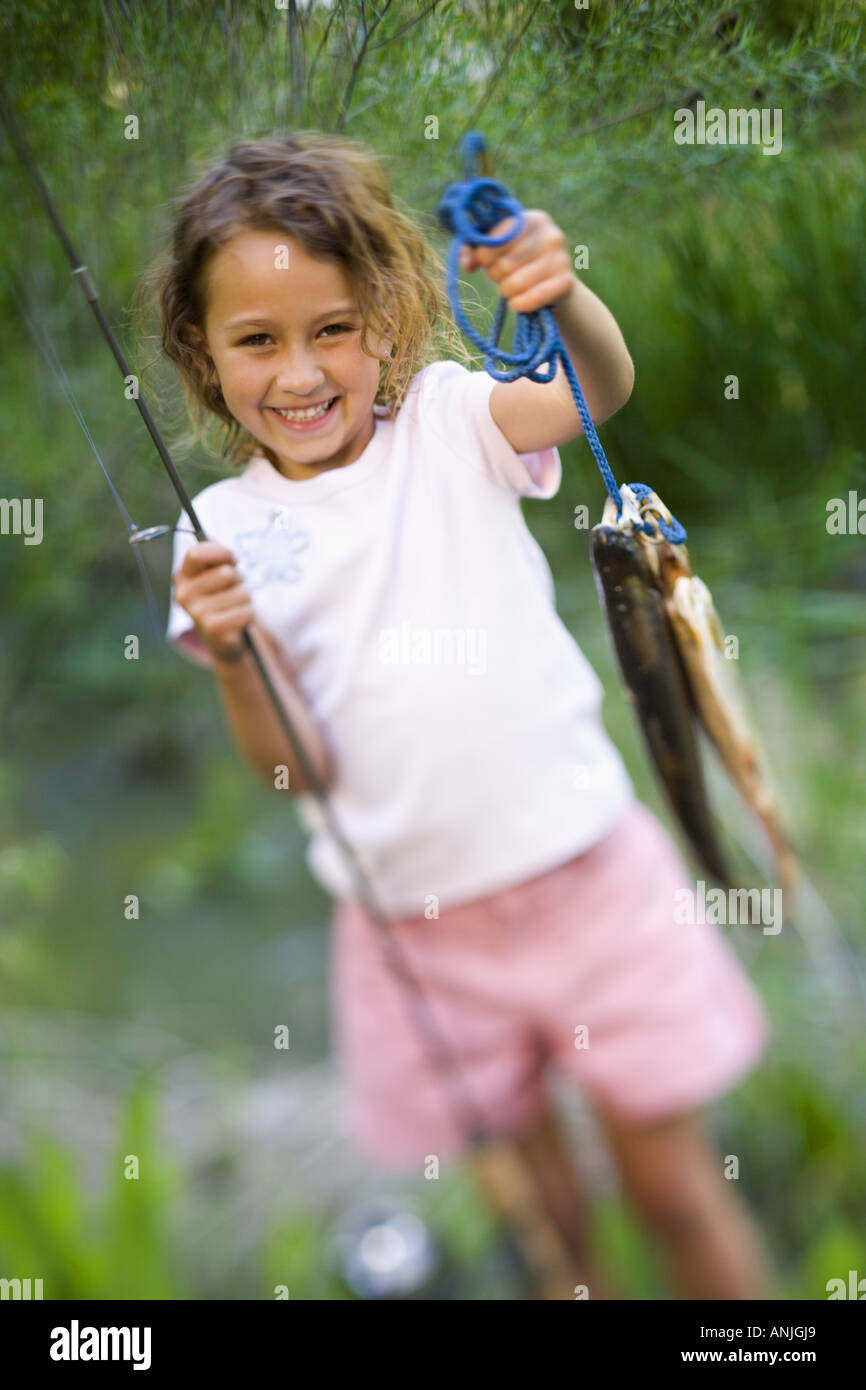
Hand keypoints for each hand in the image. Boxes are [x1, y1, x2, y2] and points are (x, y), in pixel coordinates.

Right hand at [172, 541, 253, 662]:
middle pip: (226, 573)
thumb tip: (214, 542)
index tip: (232, 560)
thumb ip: (216, 553)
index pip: (197, 553)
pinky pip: (246, 612)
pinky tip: (237, 620)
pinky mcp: (212, 630)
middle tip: (232, 591)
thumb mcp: (217, 570)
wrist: (221, 636)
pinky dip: (248, 615)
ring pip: (241, 593)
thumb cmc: (221, 595)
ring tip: (235, 606)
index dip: (221, 553)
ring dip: (245, 599)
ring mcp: (196, 613)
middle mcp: (183, 595)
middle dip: (238, 580)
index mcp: (182, 576)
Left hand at [458, 209, 576, 314]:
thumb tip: (467, 262)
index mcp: (533, 219)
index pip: (497, 237)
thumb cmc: (521, 263)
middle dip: (495, 275)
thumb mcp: (499, 251)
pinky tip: (517, 303)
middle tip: (501, 276)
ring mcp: (562, 258)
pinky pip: (533, 298)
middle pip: (504, 263)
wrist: (557, 286)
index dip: (484, 254)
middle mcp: (551, 235)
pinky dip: (519, 304)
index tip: (486, 261)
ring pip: (515, 283)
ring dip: (506, 291)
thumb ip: (477, 250)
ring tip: (510, 288)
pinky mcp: (566, 282)